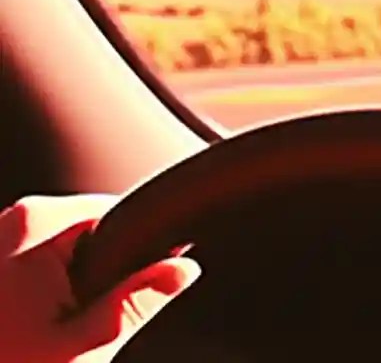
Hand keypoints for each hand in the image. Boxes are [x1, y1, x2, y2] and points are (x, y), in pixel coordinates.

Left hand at [0, 194, 200, 362]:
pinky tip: (28, 338)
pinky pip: (26, 272)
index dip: (141, 249)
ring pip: (54, 255)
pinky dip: (35, 301)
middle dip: (99, 276)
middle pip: (85, 234)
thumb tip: (182, 270)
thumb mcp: (83, 350)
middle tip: (85, 330)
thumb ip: (137, 303)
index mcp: (35, 226)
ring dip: (65, 292)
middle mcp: (6, 224)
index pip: (117, 213)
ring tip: (50, 340)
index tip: (148, 284)